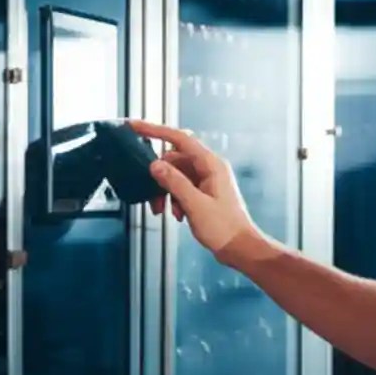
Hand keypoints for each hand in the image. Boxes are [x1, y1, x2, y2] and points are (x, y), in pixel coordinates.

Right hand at [127, 119, 259, 262]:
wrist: (240, 248)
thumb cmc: (224, 228)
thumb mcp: (195, 205)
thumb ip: (174, 182)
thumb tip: (155, 165)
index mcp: (211, 164)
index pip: (179, 138)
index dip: (155, 130)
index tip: (135, 127)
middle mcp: (209, 168)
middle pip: (174, 159)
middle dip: (159, 176)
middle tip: (151, 196)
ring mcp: (207, 179)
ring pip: (176, 174)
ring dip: (166, 191)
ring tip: (163, 210)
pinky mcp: (204, 192)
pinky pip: (181, 186)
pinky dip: (174, 198)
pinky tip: (176, 214)